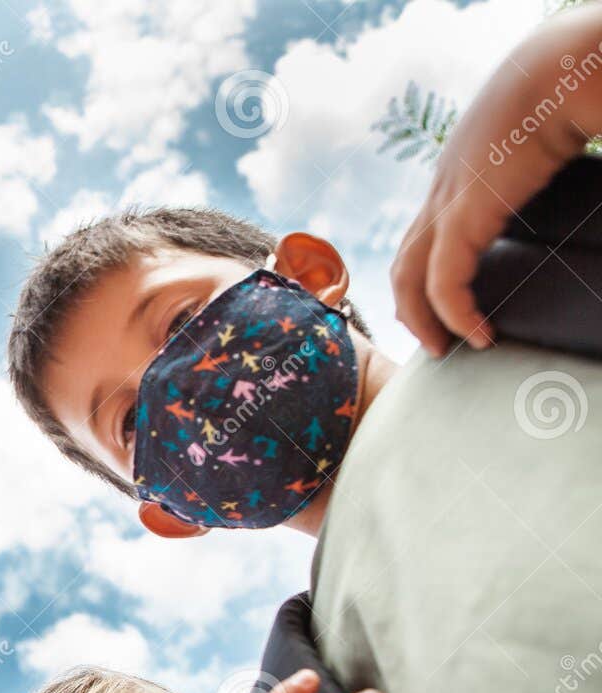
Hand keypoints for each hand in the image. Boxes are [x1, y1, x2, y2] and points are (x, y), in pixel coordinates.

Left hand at [391, 11, 601, 354]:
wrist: (563, 68)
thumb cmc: (563, 96)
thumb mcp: (539, 146)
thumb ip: (530, 180)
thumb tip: (546, 192)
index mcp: (458, 174)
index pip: (424, 235)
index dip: (425, 276)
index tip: (444, 308)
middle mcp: (442, 188)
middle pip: (404, 260)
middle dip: (412, 307)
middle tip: (435, 343)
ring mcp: (446, 200)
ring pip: (409, 276)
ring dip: (423, 319)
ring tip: (447, 348)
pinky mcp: (464, 212)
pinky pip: (443, 280)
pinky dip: (453, 314)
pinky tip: (476, 334)